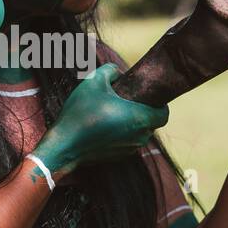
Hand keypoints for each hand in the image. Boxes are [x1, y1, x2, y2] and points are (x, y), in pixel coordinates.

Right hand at [30, 63, 168, 180]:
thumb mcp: (93, 82)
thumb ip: (109, 71)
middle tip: (129, 100)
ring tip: (116, 111)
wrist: (63, 146)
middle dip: (144, 111)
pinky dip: (123, 133)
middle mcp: (139, 137)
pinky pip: (128, 142)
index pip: (164, 114)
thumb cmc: (80, 114)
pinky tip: (106, 124)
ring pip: (140, 133)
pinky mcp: (118, 157)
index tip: (148, 95)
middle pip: (152, 123)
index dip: (160, 103)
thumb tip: (117, 72)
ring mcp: (129, 149)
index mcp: (139, 119)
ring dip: (132, 123)